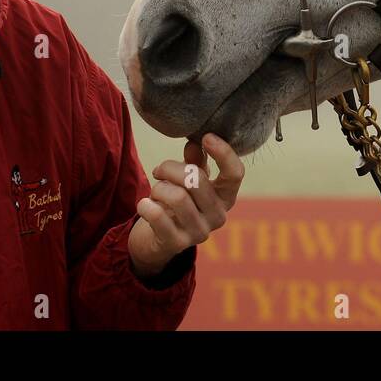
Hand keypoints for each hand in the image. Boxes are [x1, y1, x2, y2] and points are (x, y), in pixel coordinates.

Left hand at [129, 134, 242, 278]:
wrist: (159, 241)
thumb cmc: (179, 203)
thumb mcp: (190, 181)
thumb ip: (195, 162)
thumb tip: (194, 143)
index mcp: (225, 197)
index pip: (235, 174)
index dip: (224, 153)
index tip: (206, 137)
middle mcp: (218, 216)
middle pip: (197, 180)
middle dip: (171, 168)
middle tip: (159, 170)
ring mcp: (199, 233)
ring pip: (177, 197)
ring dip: (159, 188)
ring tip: (155, 192)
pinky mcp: (177, 244)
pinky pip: (158, 216)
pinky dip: (146, 205)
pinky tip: (145, 205)